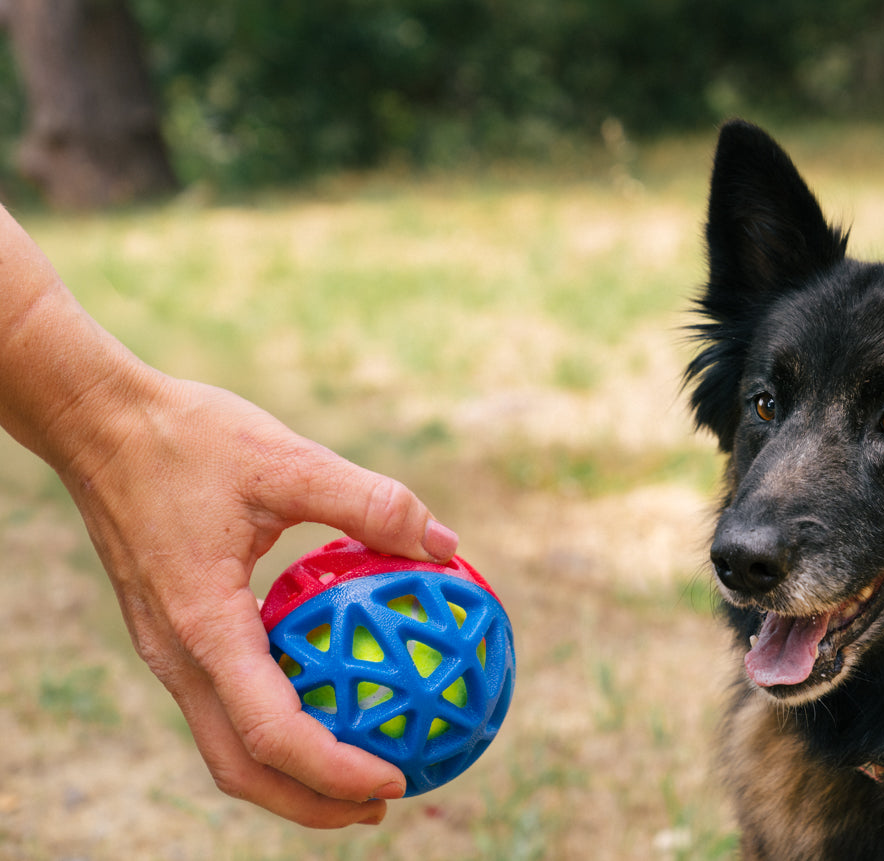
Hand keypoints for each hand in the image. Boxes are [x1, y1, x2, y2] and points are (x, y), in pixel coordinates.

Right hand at [60, 374, 458, 826]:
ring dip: (291, 772)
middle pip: (241, 767)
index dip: (332, 770)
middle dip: (311, 801)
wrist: (99, 422)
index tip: (393, 781)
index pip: (269, 732)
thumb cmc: (189, 437)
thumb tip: (444, 544)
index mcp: (202, 626)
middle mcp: (177, 655)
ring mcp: (168, 650)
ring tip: (361, 767)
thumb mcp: (288, 458)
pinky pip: (225, 700)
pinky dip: (275, 723)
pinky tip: (327, 690)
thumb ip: (368, 502)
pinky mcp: (171, 633)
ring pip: (227, 743)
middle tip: (385, 800)